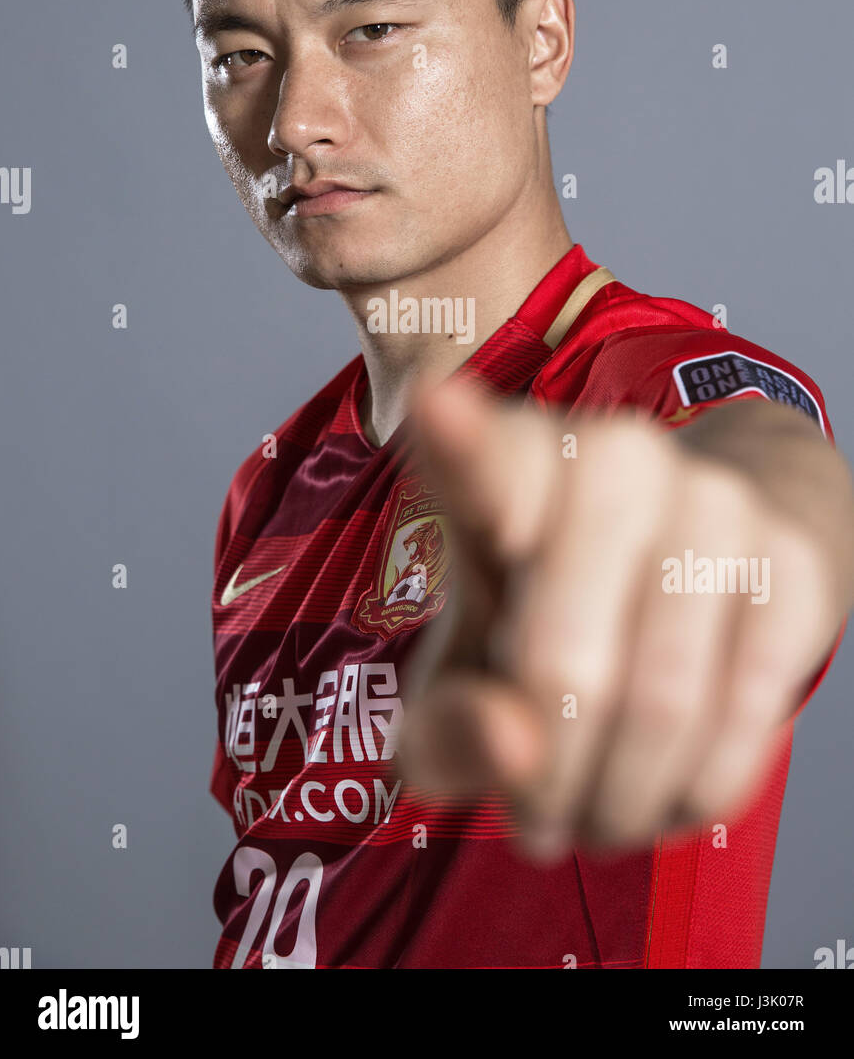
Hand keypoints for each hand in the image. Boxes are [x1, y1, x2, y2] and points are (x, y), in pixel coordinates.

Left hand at [395, 372, 836, 859]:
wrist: (712, 543)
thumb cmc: (556, 612)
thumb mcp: (474, 669)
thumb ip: (450, 724)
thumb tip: (515, 748)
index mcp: (508, 469)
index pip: (480, 458)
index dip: (462, 442)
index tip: (436, 407)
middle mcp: (611, 460)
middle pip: (563, 665)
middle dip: (546, 781)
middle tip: (538, 820)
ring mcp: (711, 501)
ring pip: (660, 704)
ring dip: (621, 801)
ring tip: (599, 815)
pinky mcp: (791, 561)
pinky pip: (743, 717)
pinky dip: (697, 788)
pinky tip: (672, 790)